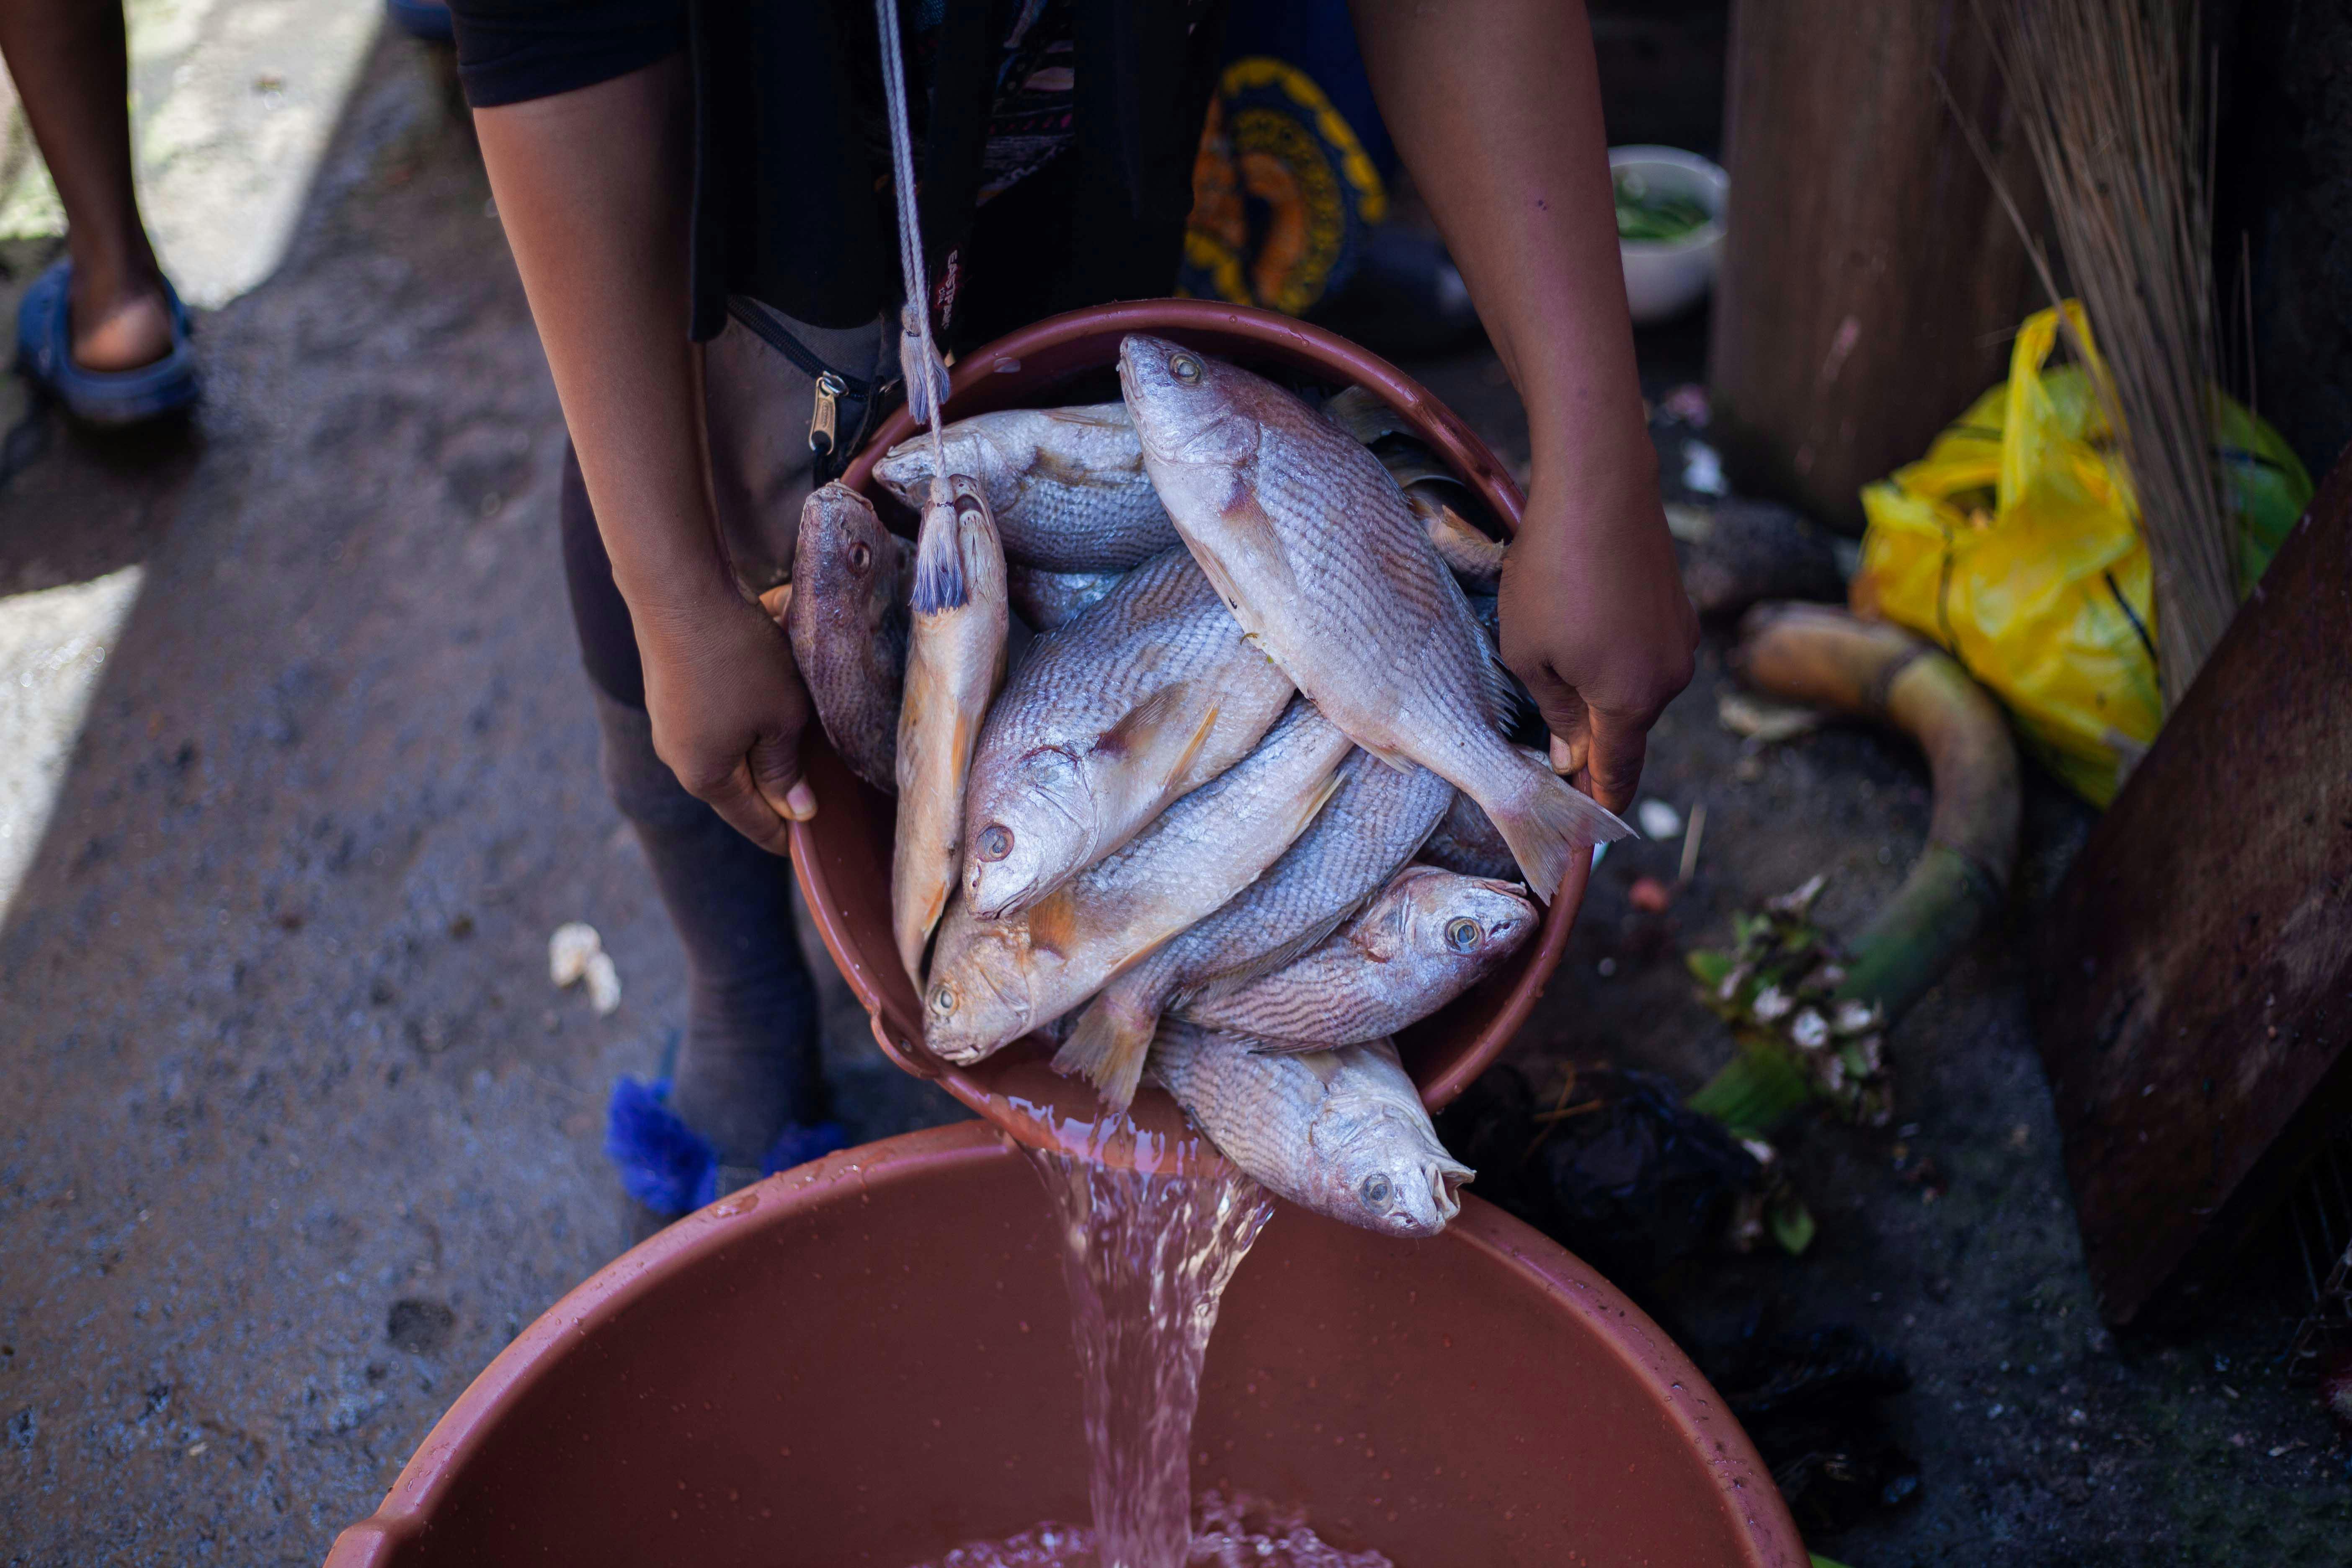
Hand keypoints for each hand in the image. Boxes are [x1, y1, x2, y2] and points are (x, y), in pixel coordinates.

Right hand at [637, 589, 817, 853]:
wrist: (679, 591)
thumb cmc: (738, 658)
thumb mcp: (781, 717)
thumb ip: (787, 767)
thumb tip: (796, 810)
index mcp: (706, 777)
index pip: (755, 822)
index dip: (787, 834)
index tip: (813, 843)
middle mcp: (679, 757)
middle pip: (739, 789)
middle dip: (777, 791)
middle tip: (817, 792)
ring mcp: (669, 724)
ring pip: (728, 751)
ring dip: (762, 748)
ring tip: (797, 743)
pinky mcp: (670, 693)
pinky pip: (716, 720)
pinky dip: (745, 719)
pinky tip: (768, 701)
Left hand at [1497, 466, 1696, 813]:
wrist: (1600, 484)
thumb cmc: (1552, 572)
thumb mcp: (1529, 654)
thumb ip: (1553, 712)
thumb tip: (1570, 754)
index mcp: (1630, 701)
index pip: (1617, 773)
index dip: (1598, 803)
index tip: (1584, 832)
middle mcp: (1670, 678)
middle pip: (1626, 730)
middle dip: (1590, 741)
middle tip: (1549, 747)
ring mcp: (1680, 639)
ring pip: (1634, 688)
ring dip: (1598, 690)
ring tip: (1554, 658)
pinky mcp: (1677, 606)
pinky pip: (1642, 652)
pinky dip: (1614, 656)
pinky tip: (1580, 625)